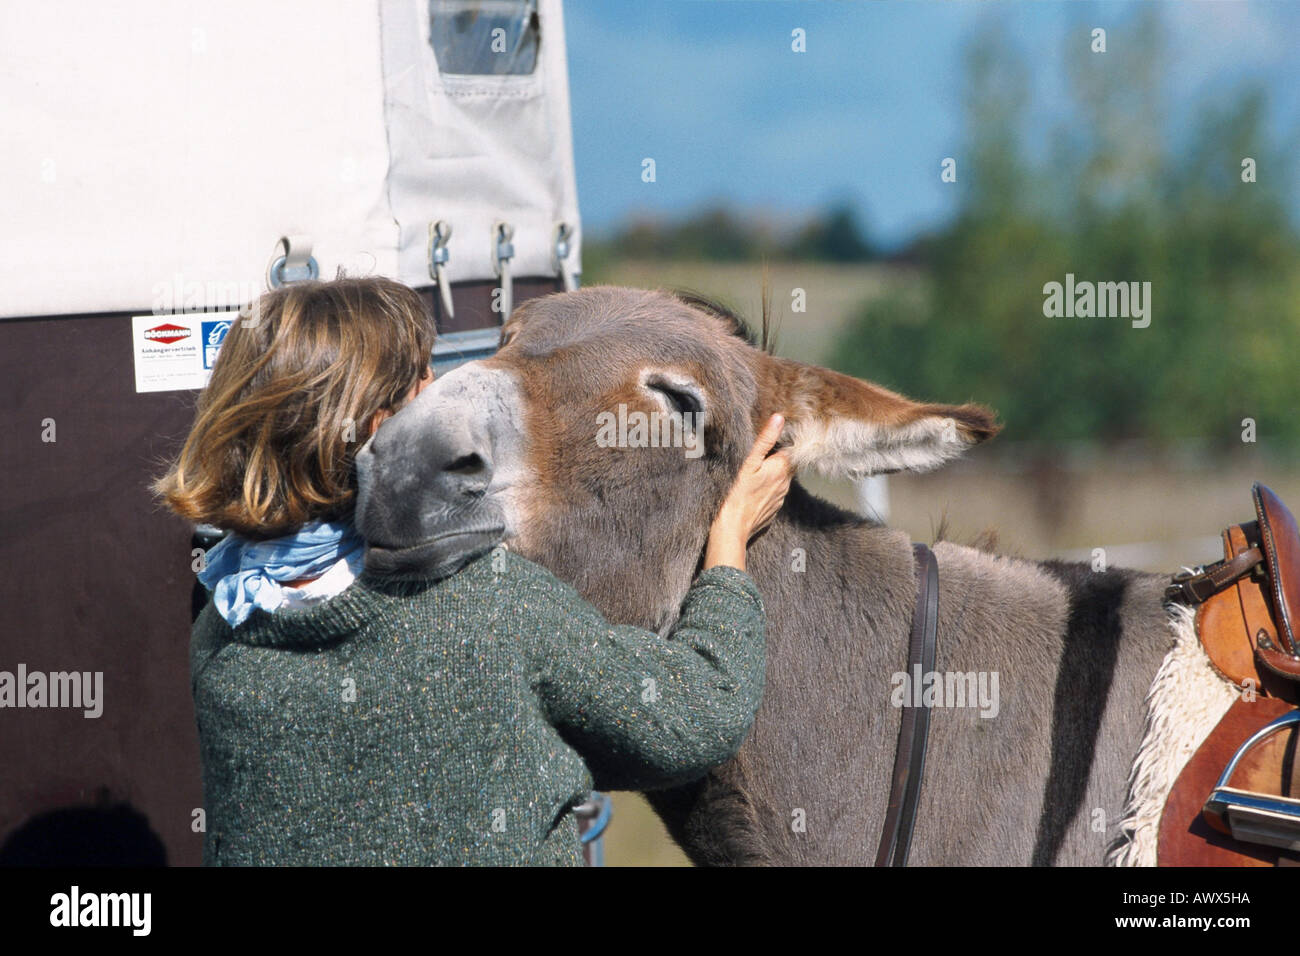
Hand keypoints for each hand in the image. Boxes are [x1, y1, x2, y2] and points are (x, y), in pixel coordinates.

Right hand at [704, 414, 794, 571]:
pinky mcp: (773, 509)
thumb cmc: (736, 494)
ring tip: (756, 469)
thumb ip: (765, 440)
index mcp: (781, 469)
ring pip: (781, 478)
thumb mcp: (748, 463)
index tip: (774, 437)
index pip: (792, 449)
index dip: (785, 441)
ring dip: (773, 472)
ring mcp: (780, 498)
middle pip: (787, 464)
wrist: (731, 529)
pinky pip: (774, 493)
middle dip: (778, 456)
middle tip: (762, 452)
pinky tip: (754, 487)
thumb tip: (779, 418)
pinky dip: (767, 487)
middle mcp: (785, 483)